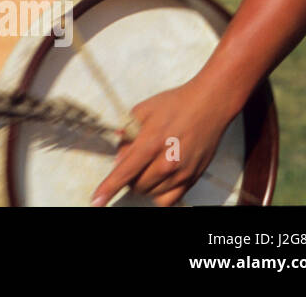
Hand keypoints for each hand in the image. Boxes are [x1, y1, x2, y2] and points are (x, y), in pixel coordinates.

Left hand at [91, 81, 238, 206]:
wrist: (209, 105)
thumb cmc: (175, 104)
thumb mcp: (142, 111)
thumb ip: (126, 134)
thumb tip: (118, 157)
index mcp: (151, 142)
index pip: (124, 172)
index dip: (108, 188)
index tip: (96, 200)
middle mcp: (167, 162)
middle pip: (136, 185)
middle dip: (128, 177)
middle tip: (133, 160)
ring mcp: (182, 172)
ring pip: (152, 193)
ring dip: (144, 184)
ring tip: (149, 164)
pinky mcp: (194, 178)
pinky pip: (171, 199)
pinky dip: (160, 192)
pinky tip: (159, 178)